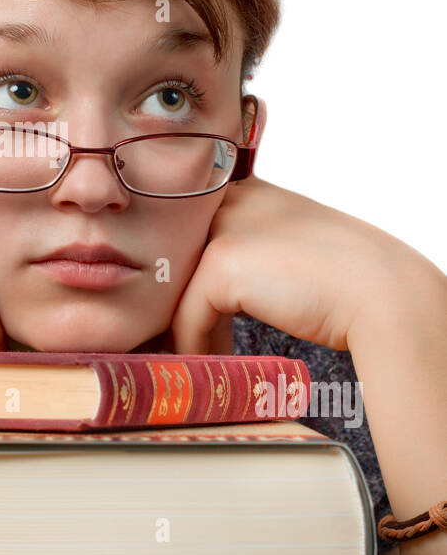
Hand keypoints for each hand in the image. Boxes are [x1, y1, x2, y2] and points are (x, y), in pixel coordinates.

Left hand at [169, 175, 396, 354]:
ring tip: (200, 354)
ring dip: (184, 326)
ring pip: (176, 289)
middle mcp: (229, 201)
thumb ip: (250, 253)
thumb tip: (211, 290)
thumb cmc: (344, 278)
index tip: (191, 311)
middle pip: (175, 257)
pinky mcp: (221, 264)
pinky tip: (215, 363)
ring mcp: (223, 229)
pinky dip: (196, 345)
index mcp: (247, 191)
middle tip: (185, 337)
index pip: (191, 232)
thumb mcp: (288, 247)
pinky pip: (186, 317)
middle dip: (176, 300)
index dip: (187, 274)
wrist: (379, 292)